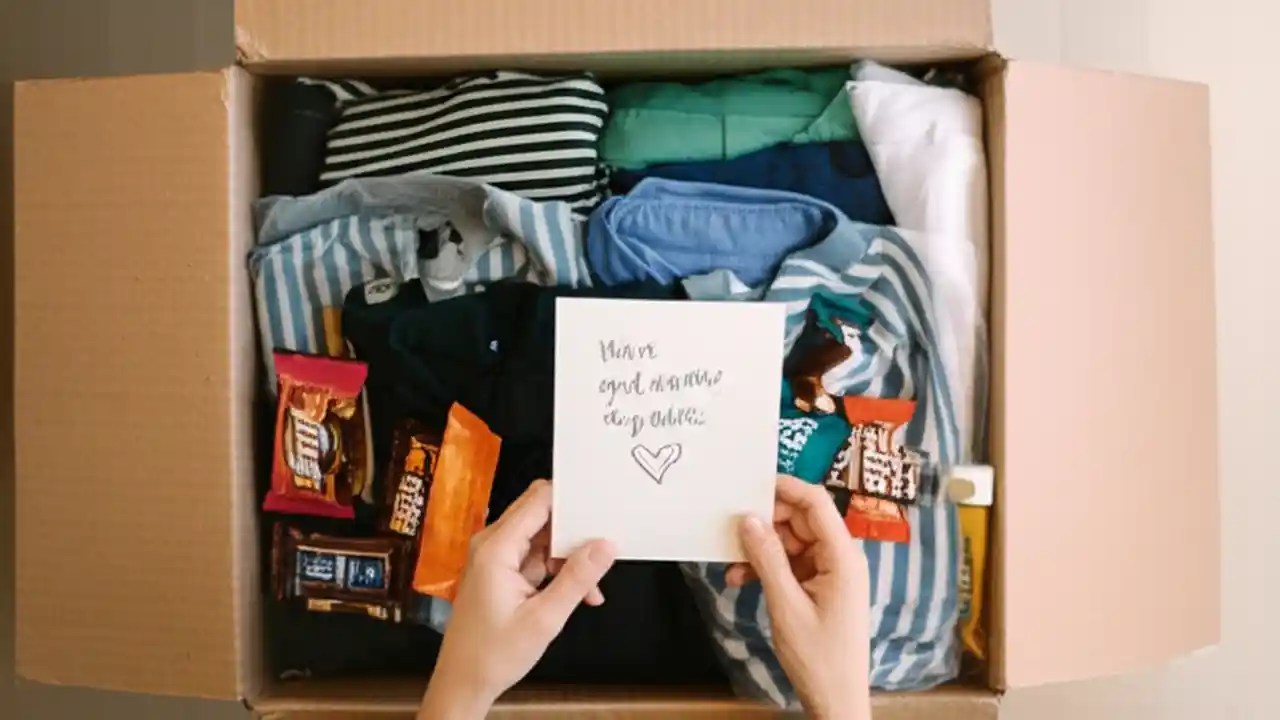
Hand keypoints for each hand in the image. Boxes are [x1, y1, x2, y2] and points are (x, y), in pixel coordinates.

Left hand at [419, 479, 616, 719]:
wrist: (463, 682)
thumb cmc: (493, 655)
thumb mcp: (544, 618)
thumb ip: (576, 578)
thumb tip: (605, 545)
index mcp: (496, 548)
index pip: (538, 499)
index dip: (571, 498)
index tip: (601, 506)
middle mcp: (492, 544)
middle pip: (542, 515)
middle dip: (575, 531)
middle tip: (604, 548)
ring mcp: (495, 557)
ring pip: (543, 538)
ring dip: (570, 557)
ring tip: (591, 587)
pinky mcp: (501, 571)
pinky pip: (536, 558)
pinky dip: (558, 572)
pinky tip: (578, 594)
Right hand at [726, 474, 871, 719]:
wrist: (837, 698)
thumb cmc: (818, 656)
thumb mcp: (786, 605)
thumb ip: (767, 559)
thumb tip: (748, 518)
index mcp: (842, 556)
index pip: (816, 502)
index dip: (785, 487)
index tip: (749, 483)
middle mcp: (840, 557)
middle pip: (801, 520)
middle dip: (766, 523)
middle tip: (731, 530)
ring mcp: (831, 572)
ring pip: (791, 542)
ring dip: (761, 550)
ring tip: (732, 565)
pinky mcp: (820, 586)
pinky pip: (791, 564)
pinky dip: (767, 568)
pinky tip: (741, 579)